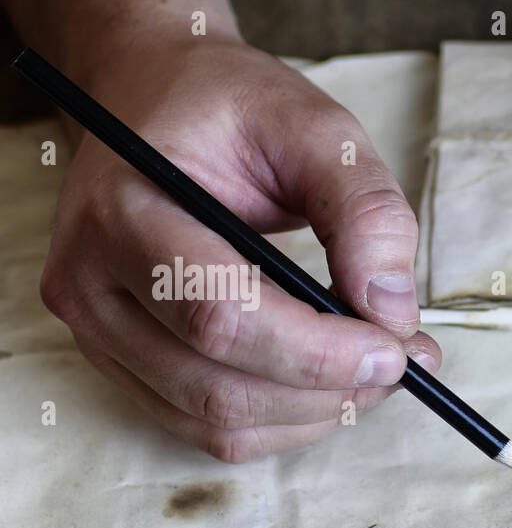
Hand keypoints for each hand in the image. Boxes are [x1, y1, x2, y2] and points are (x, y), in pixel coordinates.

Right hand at [39, 33, 439, 460]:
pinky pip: (211, 428)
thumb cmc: (229, 109)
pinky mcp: (124, 363)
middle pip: (218, 386)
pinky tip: (332, 380)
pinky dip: (286, 419)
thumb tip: (392, 312)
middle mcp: (90, 284)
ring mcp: (98, 333)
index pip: (219, 315)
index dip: (317, 353)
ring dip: (315, 413)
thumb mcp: (315, 126)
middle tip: (405, 360)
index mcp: (121, 212)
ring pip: (217, 423)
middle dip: (328, 390)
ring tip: (378, 369)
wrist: (152, 100)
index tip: (397, 348)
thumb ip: (365, 210)